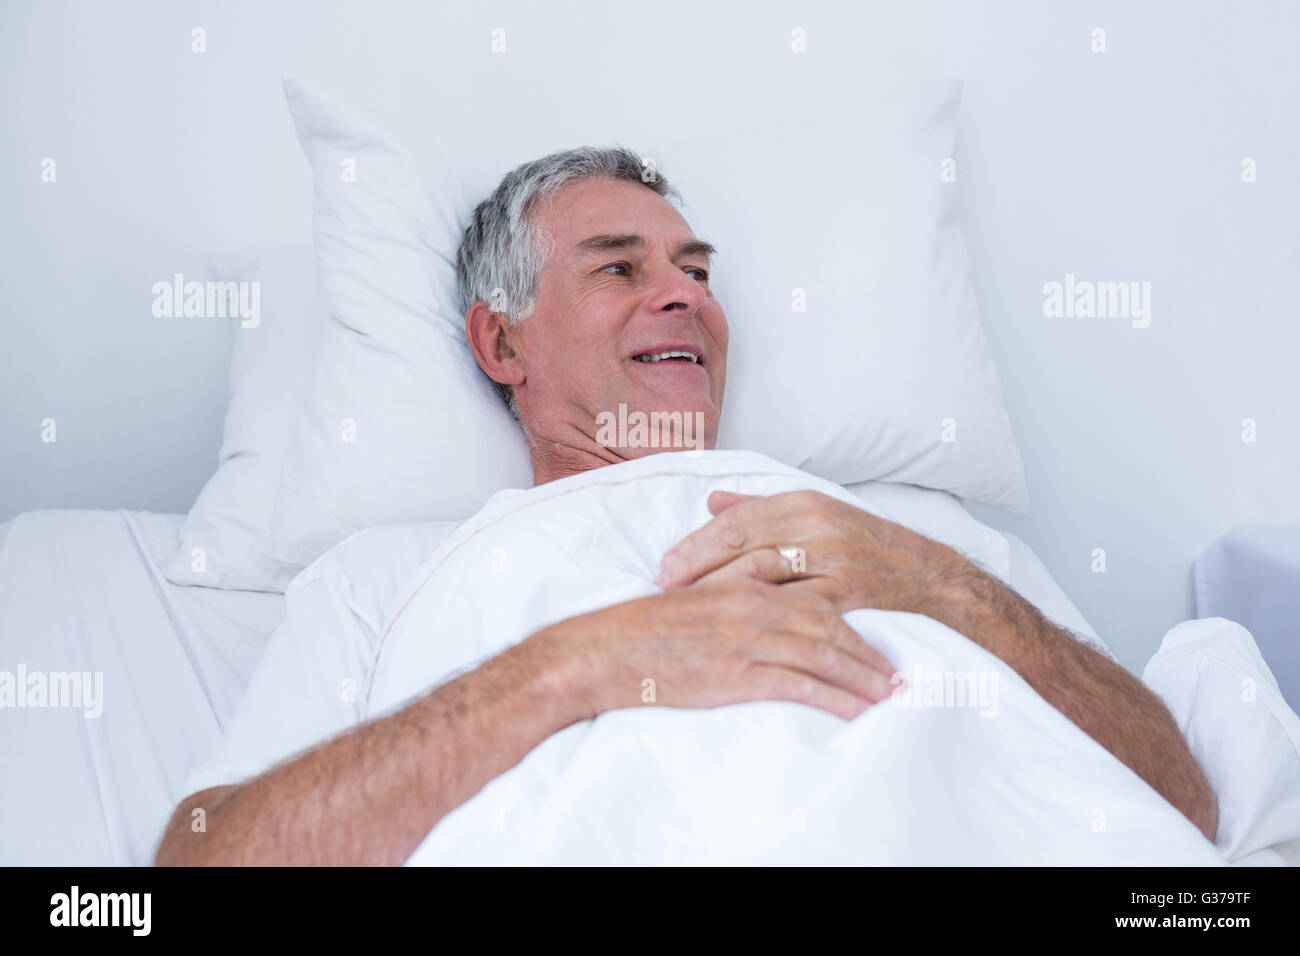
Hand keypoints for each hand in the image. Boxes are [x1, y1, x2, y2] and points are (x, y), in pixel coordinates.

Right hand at [540, 579, 898, 720]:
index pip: (811, 600)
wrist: (606, 650)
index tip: (872, 645)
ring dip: (860, 678)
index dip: (849, 624)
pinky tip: (853, 713)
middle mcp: (752, 607)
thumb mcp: (692, 601)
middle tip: (895, 675)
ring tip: (886, 696)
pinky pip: (799, 686)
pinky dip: (833, 699)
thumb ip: (728, 597)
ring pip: (822, 656)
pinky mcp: (737, 673)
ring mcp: (747, 640)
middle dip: (867, 654)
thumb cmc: (641, 631)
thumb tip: (757, 611)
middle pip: (828, 628)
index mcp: (742, 585)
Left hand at [655, 490, 969, 616]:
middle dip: (695, 563)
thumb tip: (711, 501)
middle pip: (741, 540)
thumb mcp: (818, 516)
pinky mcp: (849, 593)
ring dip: (719, 589)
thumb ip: (763, 509)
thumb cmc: (868, 549)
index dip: (696, 541)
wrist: (932, 580)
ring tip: (687, 606)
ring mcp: (834, 558)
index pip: (737, 518)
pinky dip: (762, 616)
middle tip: (662, 585)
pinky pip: (796, 604)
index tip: (665, 562)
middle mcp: (817, 525)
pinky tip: (736, 629)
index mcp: (805, 503)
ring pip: (763, 570)